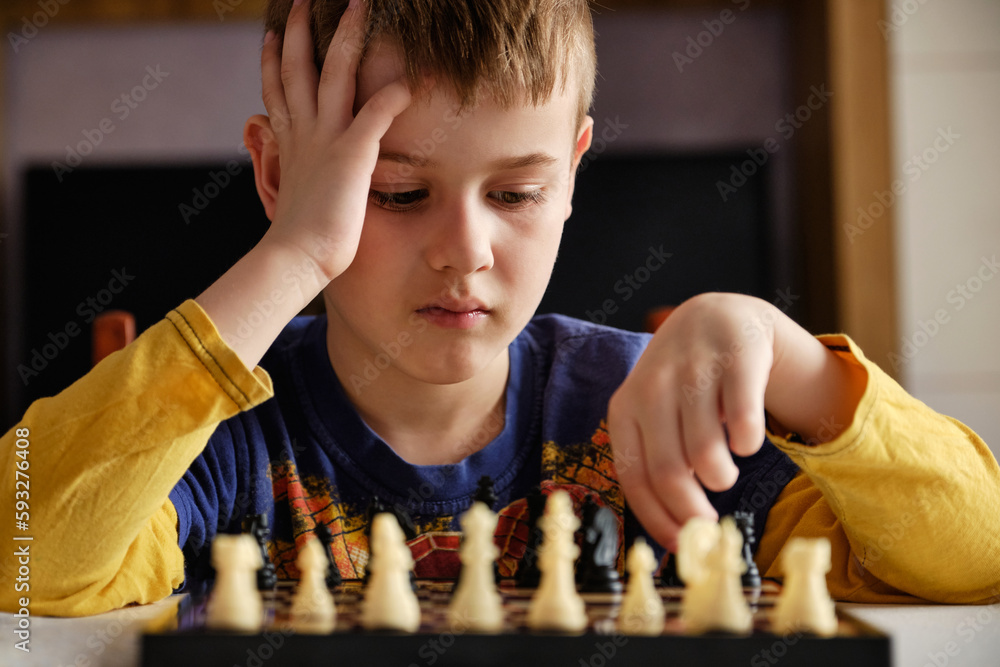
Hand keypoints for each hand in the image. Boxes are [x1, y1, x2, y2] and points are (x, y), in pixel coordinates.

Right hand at [251, 0, 411, 282]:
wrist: (294, 258)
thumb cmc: (298, 241)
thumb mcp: (295, 200)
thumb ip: (300, 181)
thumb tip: (300, 184)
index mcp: (290, 144)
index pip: (279, 92)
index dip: (274, 62)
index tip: (275, 36)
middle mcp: (304, 134)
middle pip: (299, 69)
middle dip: (301, 31)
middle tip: (300, 0)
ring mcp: (326, 140)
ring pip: (335, 74)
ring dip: (347, 37)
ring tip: (358, 6)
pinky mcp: (351, 155)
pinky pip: (375, 114)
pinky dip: (391, 95)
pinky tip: (409, 80)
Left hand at [607, 293, 782, 551]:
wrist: (717, 318)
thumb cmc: (684, 383)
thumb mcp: (656, 414)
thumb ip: (659, 462)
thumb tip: (675, 535)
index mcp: (625, 407)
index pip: (634, 476)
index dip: (658, 519)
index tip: (682, 546)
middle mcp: (653, 386)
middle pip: (668, 469)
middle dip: (691, 510)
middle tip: (709, 525)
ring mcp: (694, 368)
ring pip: (704, 449)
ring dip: (719, 475)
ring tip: (725, 471)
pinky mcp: (736, 356)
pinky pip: (743, 415)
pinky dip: (747, 441)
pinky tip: (747, 443)